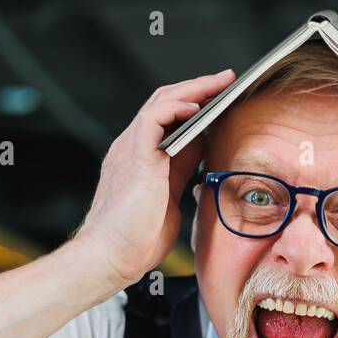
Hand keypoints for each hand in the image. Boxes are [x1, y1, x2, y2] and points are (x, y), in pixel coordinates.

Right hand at [75, 68, 236, 289]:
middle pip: (165, 102)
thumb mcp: (171, 198)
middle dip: (199, 88)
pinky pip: (154, 118)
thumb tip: (202, 152)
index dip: (195, 105)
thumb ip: (182, 172)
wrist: (111, 258)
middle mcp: (133, 147)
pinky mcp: (134, 156)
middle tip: (227, 80)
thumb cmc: (136, 240)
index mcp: (141, 158)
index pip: (168, 119)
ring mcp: (131, 149)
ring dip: (193, 89)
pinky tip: (197, 106)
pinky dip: (176, 107)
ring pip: (161, 102)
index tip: (221, 98)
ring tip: (219, 83)